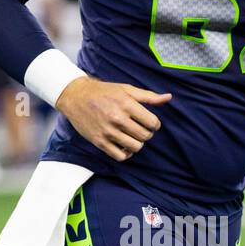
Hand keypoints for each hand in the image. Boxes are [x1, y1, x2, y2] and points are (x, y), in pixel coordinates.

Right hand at [55, 77, 171, 161]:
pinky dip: (126, 153)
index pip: (152, 123)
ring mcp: (108, 131)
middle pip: (145, 136)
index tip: (149, 122)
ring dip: (137, 143)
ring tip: (132, 136)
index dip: (155, 124)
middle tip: (141, 129)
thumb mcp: (126, 89)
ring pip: (135, 147)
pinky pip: (120, 156)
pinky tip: (124, 145)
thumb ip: (148, 96)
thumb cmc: (104, 92)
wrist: (76, 96)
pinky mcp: (99, 142)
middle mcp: (117, 118)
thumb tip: (169, 97)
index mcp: (126, 104)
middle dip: (146, 134)